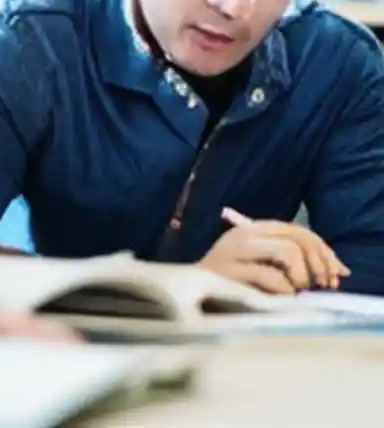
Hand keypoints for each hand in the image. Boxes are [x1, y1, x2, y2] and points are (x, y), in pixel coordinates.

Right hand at [200, 220, 350, 293]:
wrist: (189, 297)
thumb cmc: (232, 285)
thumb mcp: (263, 265)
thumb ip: (295, 261)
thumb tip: (340, 270)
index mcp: (252, 229)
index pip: (298, 230)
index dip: (323, 252)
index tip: (334, 276)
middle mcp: (243, 234)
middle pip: (298, 238)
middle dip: (318, 264)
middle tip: (320, 286)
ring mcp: (235, 251)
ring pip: (288, 251)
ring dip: (301, 276)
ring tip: (295, 291)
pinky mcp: (230, 272)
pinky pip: (273, 277)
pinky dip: (284, 291)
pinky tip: (278, 299)